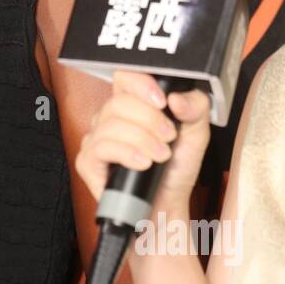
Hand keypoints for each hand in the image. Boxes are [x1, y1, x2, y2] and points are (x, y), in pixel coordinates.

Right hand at [75, 70, 211, 212]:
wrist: (167, 205)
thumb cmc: (175, 169)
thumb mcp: (196, 133)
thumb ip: (195, 108)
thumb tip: (177, 98)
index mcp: (132, 104)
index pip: (125, 78)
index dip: (141, 85)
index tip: (162, 102)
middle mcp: (109, 118)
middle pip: (118, 102)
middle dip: (149, 120)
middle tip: (169, 137)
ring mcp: (96, 139)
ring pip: (111, 124)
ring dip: (142, 140)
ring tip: (160, 156)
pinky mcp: (88, 162)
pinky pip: (101, 148)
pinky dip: (126, 153)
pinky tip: (142, 163)